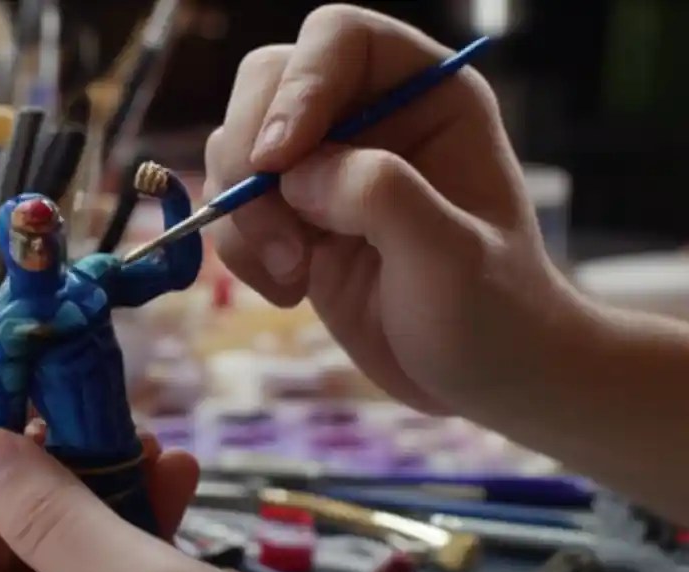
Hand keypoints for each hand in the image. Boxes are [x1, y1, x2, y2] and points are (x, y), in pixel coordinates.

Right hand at [204, 4, 588, 413]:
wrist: (482, 379)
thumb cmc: (493, 313)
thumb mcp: (452, 256)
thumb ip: (380, 195)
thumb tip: (296, 174)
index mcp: (426, 94)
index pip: (340, 40)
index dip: (299, 85)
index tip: (278, 161)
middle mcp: (368, 116)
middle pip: (267, 84)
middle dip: (251, 158)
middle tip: (277, 234)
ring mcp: (323, 168)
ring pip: (236, 148)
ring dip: (243, 215)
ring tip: (293, 274)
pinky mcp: (292, 218)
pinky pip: (230, 209)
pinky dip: (239, 249)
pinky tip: (288, 289)